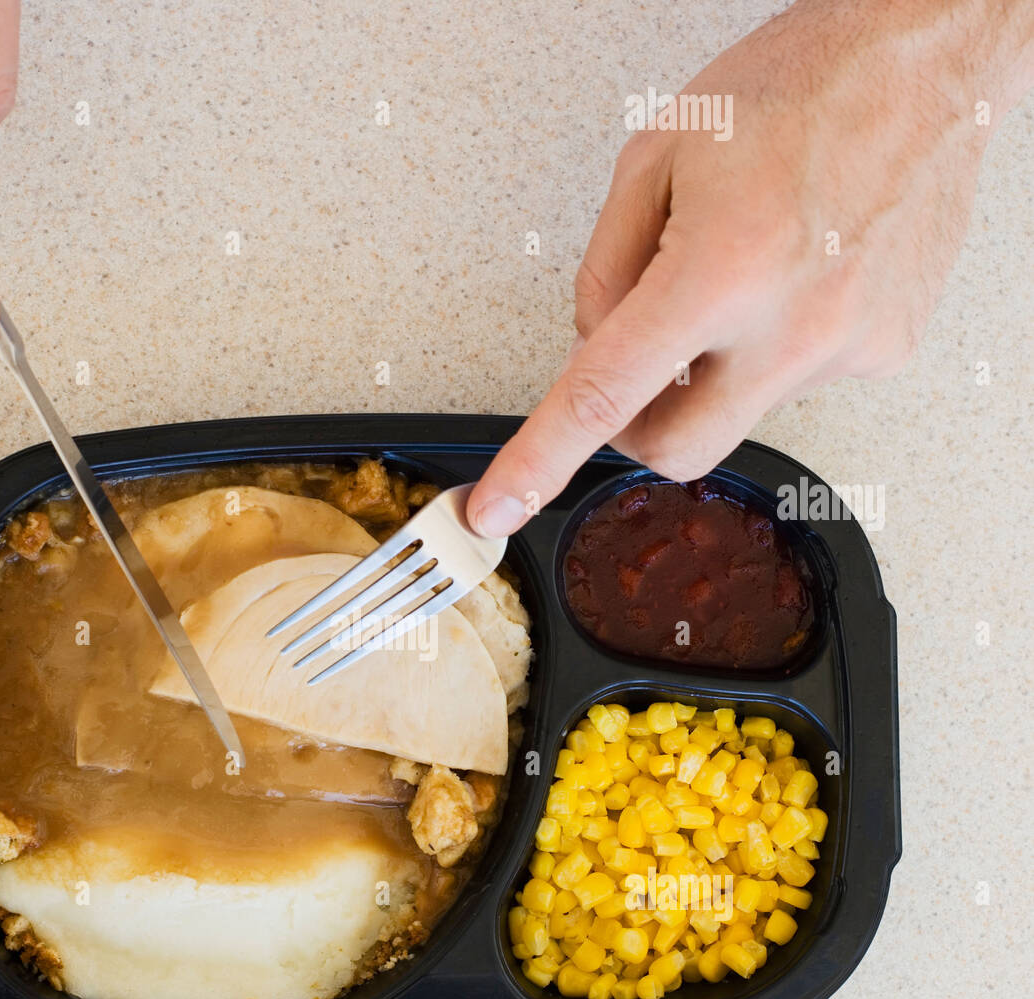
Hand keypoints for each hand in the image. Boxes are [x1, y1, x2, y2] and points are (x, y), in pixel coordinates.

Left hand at [468, 0, 1033, 536]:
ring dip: (717, 369)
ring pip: (737, 414)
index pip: (605, 395)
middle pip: (674, 450)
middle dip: (638, 425)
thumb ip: (605, 272)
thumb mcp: (655, 160)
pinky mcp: (885, 352)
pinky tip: (799, 276)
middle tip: (640, 366)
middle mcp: (793, 326)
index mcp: (722, 269)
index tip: (499, 508)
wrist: (927, 60)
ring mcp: (847, 348)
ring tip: (751, 269)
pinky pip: (797, 384)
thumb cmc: (796, 88)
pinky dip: (775, 348)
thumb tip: (594, 349)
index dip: (540, 462)